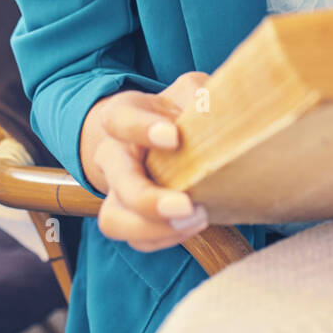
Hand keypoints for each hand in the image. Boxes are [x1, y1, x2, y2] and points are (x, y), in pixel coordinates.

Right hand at [81, 71, 212, 251]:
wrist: (165, 140)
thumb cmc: (179, 112)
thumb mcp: (190, 93)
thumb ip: (201, 97)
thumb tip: (218, 110)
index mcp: (125, 116)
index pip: (120, 120)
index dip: (141, 129)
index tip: (172, 137)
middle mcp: (114, 155)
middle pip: (117, 181)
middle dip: (147, 200)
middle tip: (184, 206)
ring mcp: (117, 191)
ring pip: (114, 220)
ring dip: (154, 228)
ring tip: (195, 219)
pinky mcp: (129, 218)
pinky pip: (137, 239)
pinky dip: (165, 238)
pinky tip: (192, 225)